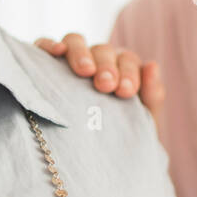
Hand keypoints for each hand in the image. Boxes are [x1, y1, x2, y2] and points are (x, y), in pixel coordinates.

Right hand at [35, 34, 164, 124]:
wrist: (92, 154)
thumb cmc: (118, 133)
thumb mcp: (140, 119)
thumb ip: (151, 95)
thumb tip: (153, 66)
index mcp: (122, 68)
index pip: (127, 60)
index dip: (128, 72)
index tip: (125, 92)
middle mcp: (97, 59)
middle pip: (102, 50)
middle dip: (106, 65)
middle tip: (106, 84)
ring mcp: (70, 58)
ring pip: (75, 41)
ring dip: (81, 53)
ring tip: (85, 71)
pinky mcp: (44, 62)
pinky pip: (44, 45)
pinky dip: (49, 44)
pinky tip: (57, 51)